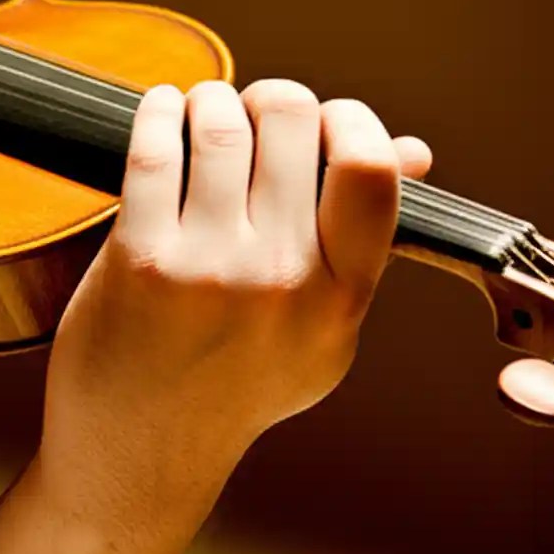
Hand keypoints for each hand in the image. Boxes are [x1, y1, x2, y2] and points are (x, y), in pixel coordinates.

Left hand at [41, 80, 429, 496]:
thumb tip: (413, 150)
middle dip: (271, 99)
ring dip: (209, 100)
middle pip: (291, 123)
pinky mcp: (140, 261)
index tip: (324, 120)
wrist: (140, 455)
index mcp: (339, 298)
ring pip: (220, 125)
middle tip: (251, 109)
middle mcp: (280, 282)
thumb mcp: (319, 331)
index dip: (350, 120)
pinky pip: (155, 150)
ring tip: (201, 111)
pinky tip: (161, 112)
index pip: (371, 170)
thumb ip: (363, 244)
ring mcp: (208, 270)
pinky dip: (158, 113)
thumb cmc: (231, 386)